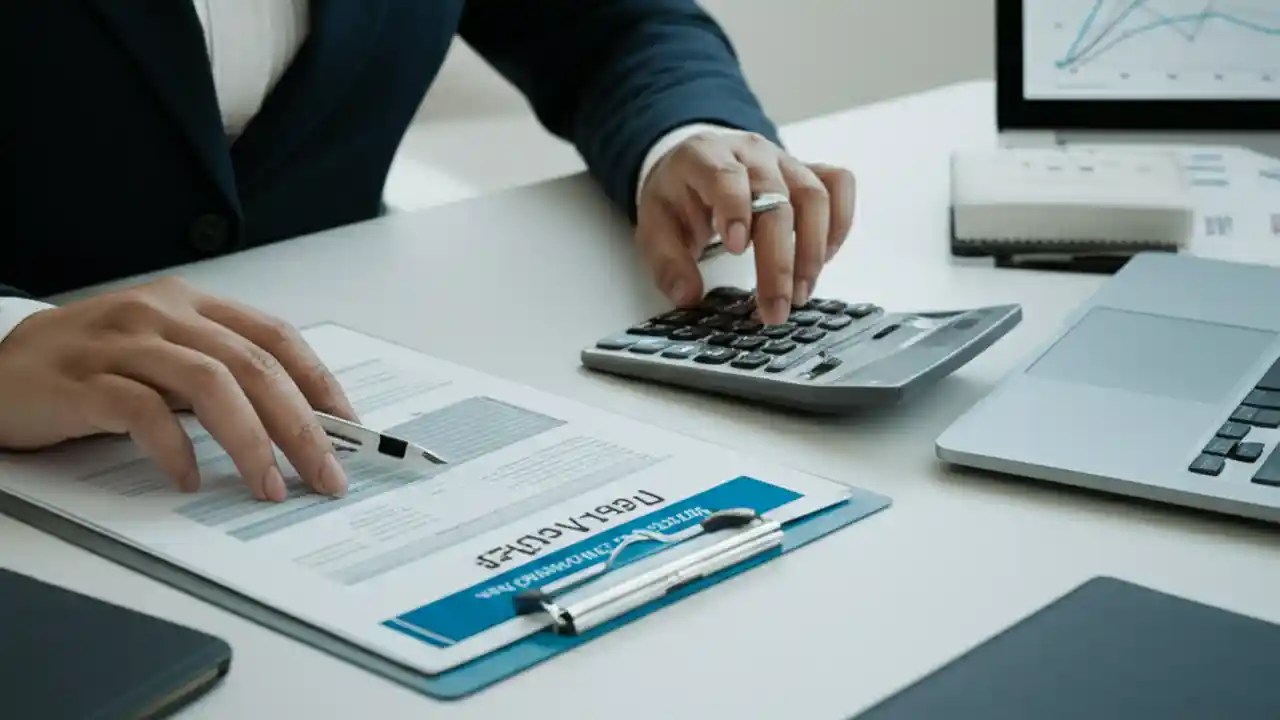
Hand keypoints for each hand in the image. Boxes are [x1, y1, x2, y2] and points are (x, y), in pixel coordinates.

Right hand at [0, 277, 356, 500]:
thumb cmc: (89, 369)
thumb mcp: (163, 358)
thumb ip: (220, 378)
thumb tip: (297, 425)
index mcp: (191, 305)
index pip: (276, 337)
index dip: (321, 383)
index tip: (351, 429)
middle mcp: (161, 314)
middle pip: (255, 365)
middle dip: (302, 425)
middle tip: (326, 474)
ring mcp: (121, 343)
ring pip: (210, 383)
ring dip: (251, 440)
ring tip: (269, 485)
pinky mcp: (81, 381)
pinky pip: (143, 411)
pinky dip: (175, 447)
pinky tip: (189, 477)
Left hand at [635, 130, 855, 323]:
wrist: (695, 164)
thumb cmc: (678, 196)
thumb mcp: (654, 226)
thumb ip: (667, 262)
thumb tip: (689, 296)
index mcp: (704, 158)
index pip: (726, 176)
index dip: (735, 209)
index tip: (736, 249)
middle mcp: (750, 154)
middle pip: (776, 198)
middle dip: (779, 259)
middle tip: (775, 307)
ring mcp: (784, 160)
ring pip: (814, 194)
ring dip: (812, 250)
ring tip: (800, 294)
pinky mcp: (808, 170)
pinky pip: (838, 186)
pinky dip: (839, 223)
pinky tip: (822, 259)